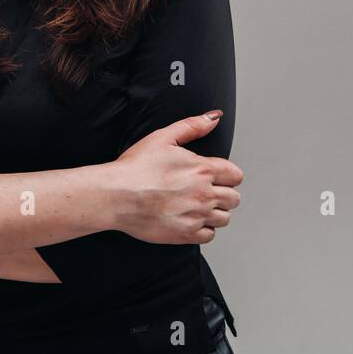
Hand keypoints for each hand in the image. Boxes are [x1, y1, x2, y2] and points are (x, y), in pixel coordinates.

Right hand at [109, 111, 242, 244]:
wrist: (116, 195)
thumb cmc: (136, 167)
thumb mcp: (164, 137)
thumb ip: (193, 126)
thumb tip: (214, 118)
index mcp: (203, 169)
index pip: (236, 176)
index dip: (227, 175)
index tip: (216, 177)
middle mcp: (205, 194)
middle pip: (234, 198)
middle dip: (224, 194)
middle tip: (207, 192)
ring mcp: (196, 216)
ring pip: (224, 218)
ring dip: (215, 212)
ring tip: (199, 206)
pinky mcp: (185, 234)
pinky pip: (209, 235)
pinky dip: (203, 229)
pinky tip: (191, 220)